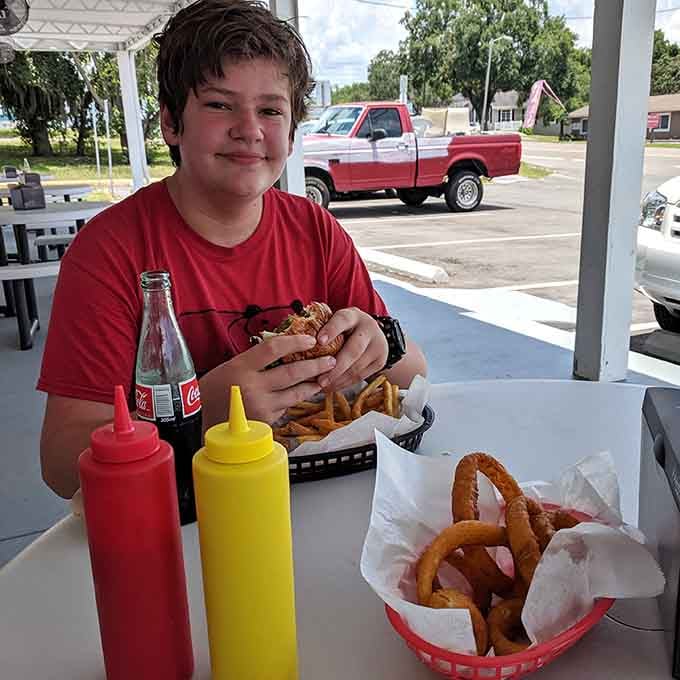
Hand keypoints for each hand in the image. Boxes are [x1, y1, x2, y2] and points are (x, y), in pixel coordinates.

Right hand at [205, 334, 335, 424]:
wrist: (197, 420)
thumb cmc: (212, 390)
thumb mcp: (230, 368)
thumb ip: (255, 361)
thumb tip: (284, 349)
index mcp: (241, 367)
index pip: (274, 348)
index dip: (295, 342)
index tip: (310, 339)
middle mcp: (252, 387)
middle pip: (293, 372)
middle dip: (316, 365)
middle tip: (330, 360)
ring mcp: (260, 407)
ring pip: (295, 394)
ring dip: (312, 385)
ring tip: (322, 378)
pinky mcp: (264, 423)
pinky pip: (284, 408)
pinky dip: (292, 401)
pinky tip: (298, 396)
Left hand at [315, 307, 387, 391]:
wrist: (375, 335)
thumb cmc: (346, 329)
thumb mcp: (338, 323)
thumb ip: (323, 328)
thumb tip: (294, 343)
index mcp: (353, 316)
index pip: (342, 320)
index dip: (331, 330)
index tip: (318, 342)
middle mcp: (368, 328)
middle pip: (353, 350)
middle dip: (335, 367)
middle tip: (320, 380)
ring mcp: (377, 346)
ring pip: (357, 367)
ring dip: (338, 379)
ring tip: (322, 386)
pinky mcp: (379, 361)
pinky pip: (360, 376)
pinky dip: (344, 383)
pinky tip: (332, 387)